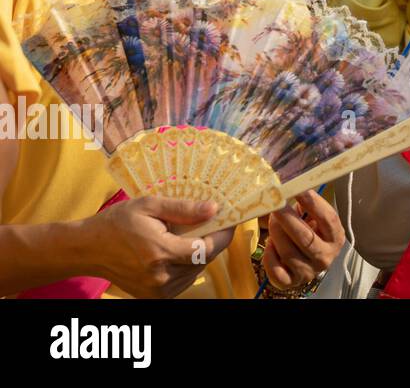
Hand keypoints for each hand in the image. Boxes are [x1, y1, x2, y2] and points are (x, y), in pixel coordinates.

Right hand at [81, 197, 235, 298]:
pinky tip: (174, 252)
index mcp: (160, 253)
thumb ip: (183, 209)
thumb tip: (214, 209)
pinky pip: (183, 281)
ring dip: (197, 254)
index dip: (223, 235)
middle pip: (202, 260)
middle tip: (209, 223)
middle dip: (210, 241)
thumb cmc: (117, 223)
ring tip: (185, 236)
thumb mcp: (149, 206)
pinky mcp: (154, 297)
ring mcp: (157, 290)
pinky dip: (186, 266)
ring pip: (195, 271)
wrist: (87, 249)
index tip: (230, 220)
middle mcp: (161, 277)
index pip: (206, 249)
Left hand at [262, 191, 343, 289]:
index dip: (314, 203)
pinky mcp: (291, 282)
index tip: (299, 188)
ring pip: (288, 252)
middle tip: (276, 204)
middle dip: (288, 219)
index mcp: (336, 238)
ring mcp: (308, 272)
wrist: (308, 264)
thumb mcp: (316, 221)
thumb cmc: (312, 235)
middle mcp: (325, 257)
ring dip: (276, 233)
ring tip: (271, 220)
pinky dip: (270, 255)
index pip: (328, 219)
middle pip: (306, 238)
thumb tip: (292, 182)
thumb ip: (307, 206)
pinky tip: (270, 244)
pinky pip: (276, 270)